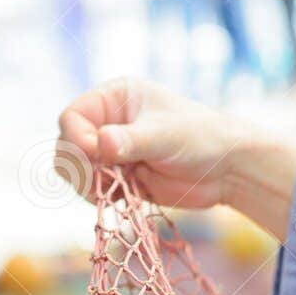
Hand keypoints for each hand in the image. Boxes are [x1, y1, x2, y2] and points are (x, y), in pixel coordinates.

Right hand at [56, 77, 295, 237]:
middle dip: (81, 165)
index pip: (72, 116)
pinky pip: (93, 190)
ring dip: (90, 184)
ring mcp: (112, 151)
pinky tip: (127, 197)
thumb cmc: (202, 138)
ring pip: (76, 171)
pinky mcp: (120, 177)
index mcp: (115, 97)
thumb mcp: (166, 135)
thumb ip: (132, 140)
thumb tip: (102, 143)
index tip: (96, 156)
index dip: (76, 139)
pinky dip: (102, 197)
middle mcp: (108, 121)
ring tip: (119, 189)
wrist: (228, 170)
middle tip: (105, 179)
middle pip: (67, 145)